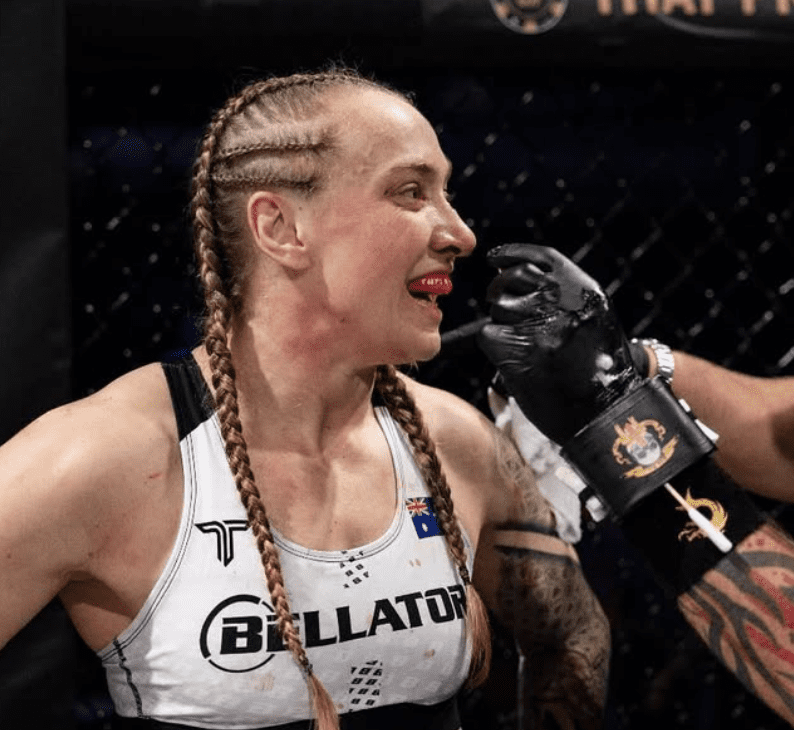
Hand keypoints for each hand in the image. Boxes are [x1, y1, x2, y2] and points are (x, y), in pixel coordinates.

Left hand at [478, 244, 640, 445]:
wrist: (606, 410)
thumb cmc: (598, 367)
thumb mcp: (592, 316)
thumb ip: (562, 293)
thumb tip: (513, 272)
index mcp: (582, 288)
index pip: (539, 257)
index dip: (512, 254)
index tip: (494, 258)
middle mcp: (561, 300)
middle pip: (513, 277)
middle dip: (500, 288)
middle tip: (499, 303)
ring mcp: (538, 323)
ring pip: (499, 306)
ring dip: (501, 321)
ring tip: (519, 341)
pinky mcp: (516, 349)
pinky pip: (489, 333)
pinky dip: (494, 344)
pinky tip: (511, 357)